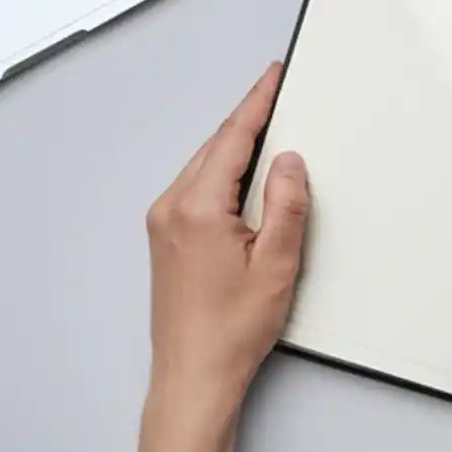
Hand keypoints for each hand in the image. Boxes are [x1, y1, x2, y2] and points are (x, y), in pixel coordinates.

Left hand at [139, 62, 309, 451]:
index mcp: (198, 207)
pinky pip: (196, 188)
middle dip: (249, 120)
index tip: (274, 75)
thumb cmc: (231, 331)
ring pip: (204, 167)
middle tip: (279, 95)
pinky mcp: (165, 238)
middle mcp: (171, 208)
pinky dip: (223, 173)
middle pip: (215, 147)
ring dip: (236, 148)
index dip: (257, 102)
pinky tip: (244, 177)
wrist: (193, 375)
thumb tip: (288, 160)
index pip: (233, 139)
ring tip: (269, 132)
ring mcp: (163, 223)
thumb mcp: (277, 263)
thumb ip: (286, 204)